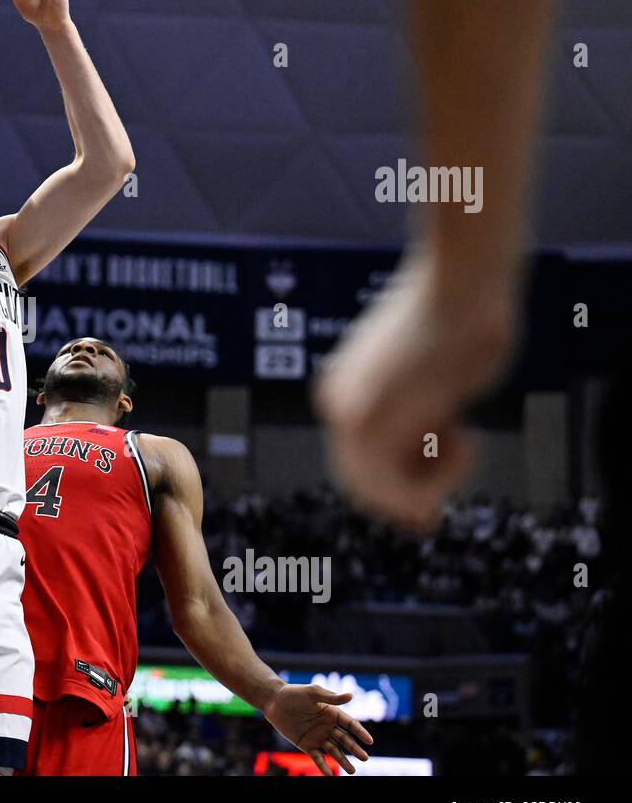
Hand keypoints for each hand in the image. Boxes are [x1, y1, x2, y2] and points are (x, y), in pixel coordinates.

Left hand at [263, 684, 373, 775]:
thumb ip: (331, 697)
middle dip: (355, 749)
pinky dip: (324, 767)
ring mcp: (318, 737)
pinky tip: (331, 775)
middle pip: (345, 740)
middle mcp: (327, 727)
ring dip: (343, 761)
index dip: (360, 732)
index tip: (369, 741)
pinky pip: (318, 758)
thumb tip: (351, 696)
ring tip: (352, 771)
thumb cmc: (294, 693)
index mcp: (332, 713)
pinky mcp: (307, 745)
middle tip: (365, 758)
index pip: (350, 724)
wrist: (274, 702)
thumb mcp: (312, 693)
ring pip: (334, 751)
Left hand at [313, 254, 519, 530]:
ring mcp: (351, 415)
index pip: (354, 463)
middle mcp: (338, 405)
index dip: (391, 492)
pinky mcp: (371, 425)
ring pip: (385, 491)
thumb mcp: (431, 377)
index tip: (424, 510)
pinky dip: (442, 477)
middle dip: (404, 502)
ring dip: (435, 481)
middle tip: (432, 519)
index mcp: (343, 390)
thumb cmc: (461, 320)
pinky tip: (464, 435)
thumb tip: (427, 470)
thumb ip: (421, 420)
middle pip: (362, 485)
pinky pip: (403, 488)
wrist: (462, 283)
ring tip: (463, 437)